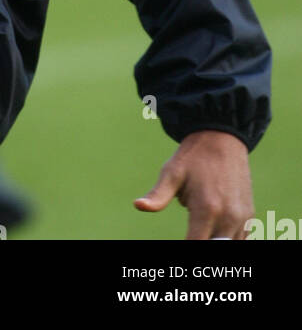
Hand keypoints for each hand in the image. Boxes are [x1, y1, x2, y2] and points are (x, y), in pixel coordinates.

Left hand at [134, 130, 253, 238]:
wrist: (222, 137)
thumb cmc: (193, 157)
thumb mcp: (172, 172)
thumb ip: (158, 195)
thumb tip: (138, 205)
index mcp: (207, 208)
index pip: (195, 244)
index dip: (185, 247)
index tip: (176, 242)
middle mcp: (228, 217)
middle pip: (214, 248)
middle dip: (199, 243)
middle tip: (189, 232)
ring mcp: (241, 217)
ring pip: (228, 246)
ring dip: (214, 241)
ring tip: (199, 226)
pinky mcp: (249, 215)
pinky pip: (239, 239)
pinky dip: (226, 238)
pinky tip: (213, 227)